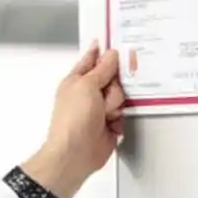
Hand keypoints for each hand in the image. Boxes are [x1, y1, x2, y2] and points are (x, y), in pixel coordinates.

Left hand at [23, 44, 125, 197]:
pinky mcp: (110, 123)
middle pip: (113, 77)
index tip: (117, 43)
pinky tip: (112, 124)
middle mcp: (88, 93)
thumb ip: (102, 69)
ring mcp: (99, 109)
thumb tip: (111, 55)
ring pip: (121, 95)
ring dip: (115, 104)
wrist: (75, 153)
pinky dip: (120, 118)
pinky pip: (125, 112)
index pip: (93, 59)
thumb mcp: (87, 86)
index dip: (104, 52)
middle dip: (114, 86)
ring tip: (106, 115)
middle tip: (106, 95)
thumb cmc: (72, 121)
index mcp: (77, 80)